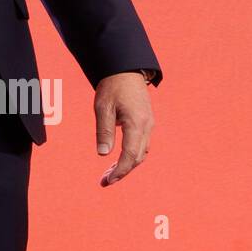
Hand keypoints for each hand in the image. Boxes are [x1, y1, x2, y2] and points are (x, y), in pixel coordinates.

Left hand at [94, 71, 154, 186]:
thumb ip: (104, 131)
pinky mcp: (147, 122)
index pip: (130, 155)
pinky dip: (132, 155)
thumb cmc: (112, 87)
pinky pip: (142, 144)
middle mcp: (147, 126)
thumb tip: (103, 154)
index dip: (120, 171)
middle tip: (105, 181)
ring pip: (141, 153)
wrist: (125, 70)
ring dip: (127, 164)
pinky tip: (119, 158)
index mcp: (136, 124)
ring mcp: (149, 124)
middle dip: (122, 171)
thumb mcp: (102, 107)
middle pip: (137, 158)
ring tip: (109, 173)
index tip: (108, 181)